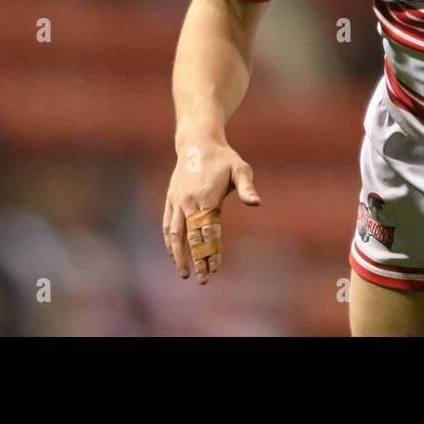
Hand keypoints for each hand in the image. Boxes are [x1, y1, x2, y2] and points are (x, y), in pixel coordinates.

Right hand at [162, 137, 260, 283]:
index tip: (215, 268)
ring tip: (184, 274)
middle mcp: (188, 201)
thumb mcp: (240, 168)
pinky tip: (174, 255)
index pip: (209, 231)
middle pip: (192, 237)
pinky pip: (167, 225)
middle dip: (198, 259)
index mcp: (206, 197)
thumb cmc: (224, 158)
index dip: (212, 251)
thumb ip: (247, 187)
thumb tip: (256, 203)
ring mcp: (177, 201)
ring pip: (175, 234)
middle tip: (204, 280)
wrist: (197, 143)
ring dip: (178, 256)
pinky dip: (169, 242)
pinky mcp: (170, 200)